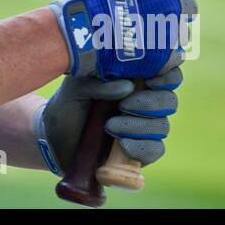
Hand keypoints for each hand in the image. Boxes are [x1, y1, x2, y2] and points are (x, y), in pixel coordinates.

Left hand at [34, 66, 182, 173]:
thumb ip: (99, 81)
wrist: (55, 137)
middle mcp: (145, 101)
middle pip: (169, 100)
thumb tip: (127, 87)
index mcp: (134, 79)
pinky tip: (122, 145)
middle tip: (124, 105)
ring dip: (138, 126)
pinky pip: (156, 149)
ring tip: (109, 126)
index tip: (153, 79)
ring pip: (162, 125)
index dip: (169, 74)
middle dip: (151, 103)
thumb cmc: (69, 104)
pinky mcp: (141, 152)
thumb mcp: (77, 86)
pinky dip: (140, 147)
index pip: (167, 73)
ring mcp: (144, 128)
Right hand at [48, 0, 200, 79]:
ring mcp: (171, 34)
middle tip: (158, 8)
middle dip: (177, 7)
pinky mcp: (164, 59)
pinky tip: (149, 50)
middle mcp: (176, 7)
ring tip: (149, 32)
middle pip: (190, 7)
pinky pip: (174, 56)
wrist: (84, 29)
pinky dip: (163, 54)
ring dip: (169, 31)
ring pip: (181, 33)